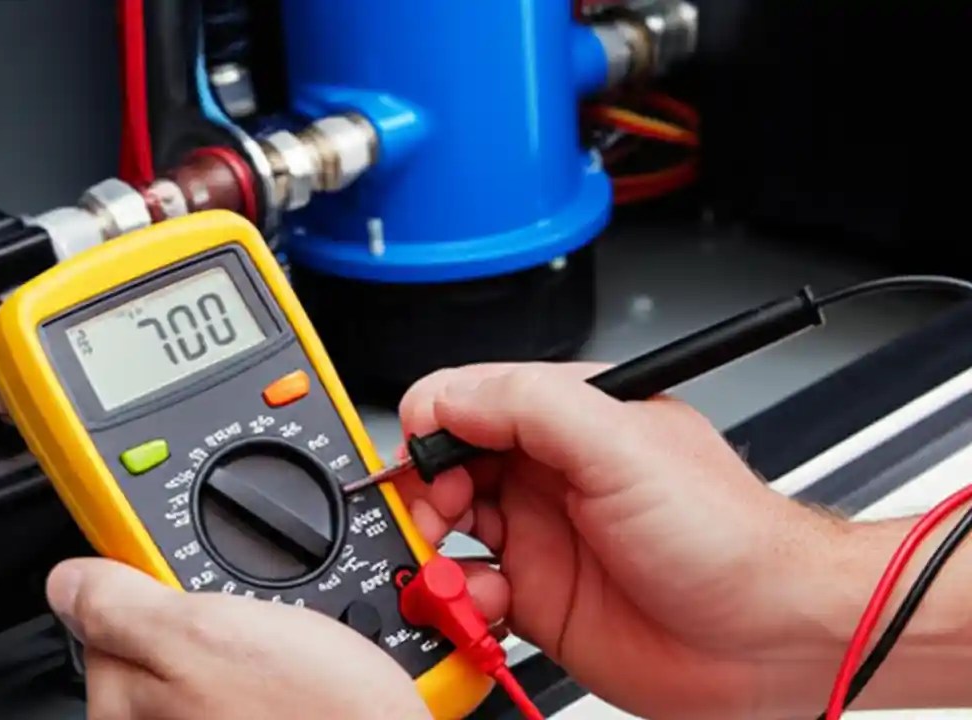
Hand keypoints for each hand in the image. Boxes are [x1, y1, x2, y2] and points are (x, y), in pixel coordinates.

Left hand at [46, 558, 431, 719]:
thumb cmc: (317, 714)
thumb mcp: (207, 636)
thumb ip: (121, 607)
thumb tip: (66, 579)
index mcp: (122, 704)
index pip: (104, 609)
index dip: (146, 569)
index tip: (188, 562)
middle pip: (155, 629)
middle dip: (201, 603)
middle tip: (255, 608)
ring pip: (205, 649)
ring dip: (242, 627)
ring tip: (288, 641)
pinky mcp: (246, 719)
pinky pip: (243, 674)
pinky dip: (268, 657)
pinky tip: (295, 665)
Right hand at [395, 362, 849, 718]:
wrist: (771, 640)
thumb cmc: (727, 536)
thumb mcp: (622, 444)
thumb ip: (527, 406)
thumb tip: (444, 398)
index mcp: (568, 418)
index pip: (469, 401)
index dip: (433, 427)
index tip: (423, 462)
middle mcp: (549, 475)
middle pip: (445, 468)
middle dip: (423, 494)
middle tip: (432, 520)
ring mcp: (541, 539)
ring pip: (448, 533)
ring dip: (435, 551)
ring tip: (454, 569)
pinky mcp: (538, 602)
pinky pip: (469, 595)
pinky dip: (460, 602)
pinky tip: (487, 606)